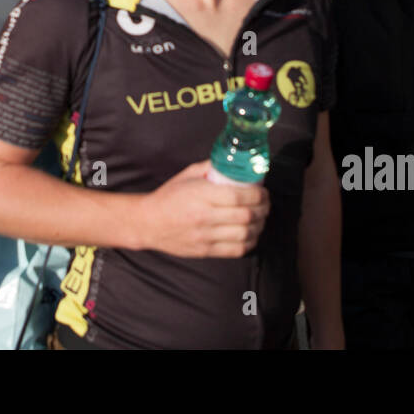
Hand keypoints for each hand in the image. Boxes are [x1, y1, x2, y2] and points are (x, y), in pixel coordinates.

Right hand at [136, 161, 269, 257]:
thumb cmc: (169, 196)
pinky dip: (249, 242)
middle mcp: (204, 217)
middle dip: (263, 210)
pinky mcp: (205, 251)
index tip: (263, 192)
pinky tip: (250, 234)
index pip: (239, 197)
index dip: (258, 195)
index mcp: (201, 195)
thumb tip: (234, 162)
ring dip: (259, 227)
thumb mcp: (187, 175)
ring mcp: (205, 236)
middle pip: (246, 216)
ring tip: (260, 219)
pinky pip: (235, 250)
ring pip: (244, 235)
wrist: (148, 222)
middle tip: (265, 204)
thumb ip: (211, 168)